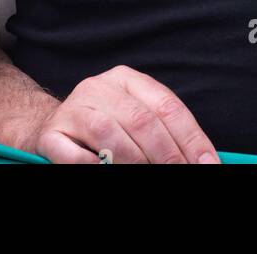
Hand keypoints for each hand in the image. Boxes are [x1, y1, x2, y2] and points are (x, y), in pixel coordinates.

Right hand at [31, 65, 220, 164]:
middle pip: (141, 119)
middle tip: (181, 174)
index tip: (208, 165)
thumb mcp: (134, 118)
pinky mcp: (51, 134)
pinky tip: (107, 172)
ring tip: (149, 176)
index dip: (191, 137)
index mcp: (126, 79)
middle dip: (168, 153)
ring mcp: (72, 109)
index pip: (167, 105)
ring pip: (110, 132)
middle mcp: (98, 87)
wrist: (48, 128)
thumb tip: (202, 161)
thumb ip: (162, 131)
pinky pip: (76, 154)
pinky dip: (95, 166)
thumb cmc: (103, 128)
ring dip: (135, 161)